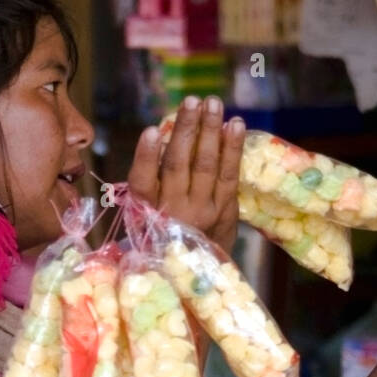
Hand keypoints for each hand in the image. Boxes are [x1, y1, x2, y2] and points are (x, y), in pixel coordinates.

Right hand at [127, 96, 245, 254]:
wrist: (196, 276)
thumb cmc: (167, 239)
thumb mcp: (148, 218)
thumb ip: (153, 183)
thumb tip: (167, 137)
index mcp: (147, 212)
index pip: (142, 183)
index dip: (146, 156)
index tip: (152, 131)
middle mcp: (174, 212)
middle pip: (178, 165)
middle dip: (185, 130)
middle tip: (192, 100)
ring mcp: (203, 211)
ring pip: (206, 165)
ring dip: (210, 130)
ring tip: (213, 103)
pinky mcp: (225, 211)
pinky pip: (229, 174)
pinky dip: (232, 148)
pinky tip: (234, 124)